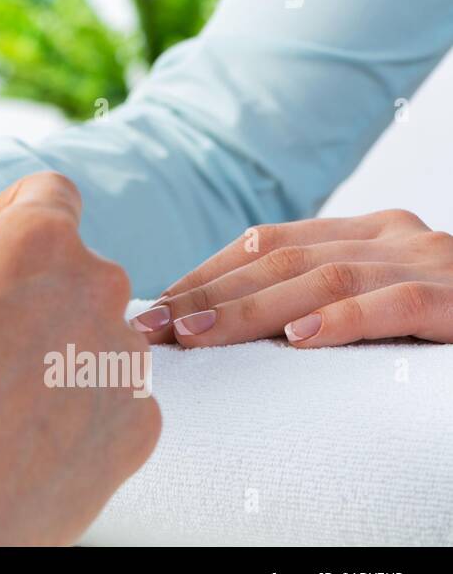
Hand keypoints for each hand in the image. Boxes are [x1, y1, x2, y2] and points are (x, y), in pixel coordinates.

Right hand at [0, 173, 160, 545]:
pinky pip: (108, 390)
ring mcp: (127, 361)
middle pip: (68, 262)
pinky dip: (73, 400)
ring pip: (88, 327)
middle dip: (22, 282)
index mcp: (40, 244)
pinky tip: (22, 431)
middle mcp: (100, 289)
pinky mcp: (140, 424)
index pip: (45, 192)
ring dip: (49, 340)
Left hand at [130, 209, 452, 346]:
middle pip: (275, 259)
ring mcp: (429, 262)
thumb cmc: (446, 318)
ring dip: (249, 309)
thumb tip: (221, 325)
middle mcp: (391, 235)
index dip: (203, 274)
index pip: (262, 244)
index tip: (152, 308)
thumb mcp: (377, 298)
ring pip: (320, 278)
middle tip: (150, 327)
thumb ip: (318, 298)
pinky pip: (394, 305)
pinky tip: (299, 341)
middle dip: (205, 294)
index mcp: (363, 232)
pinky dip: (342, 320)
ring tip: (197, 335)